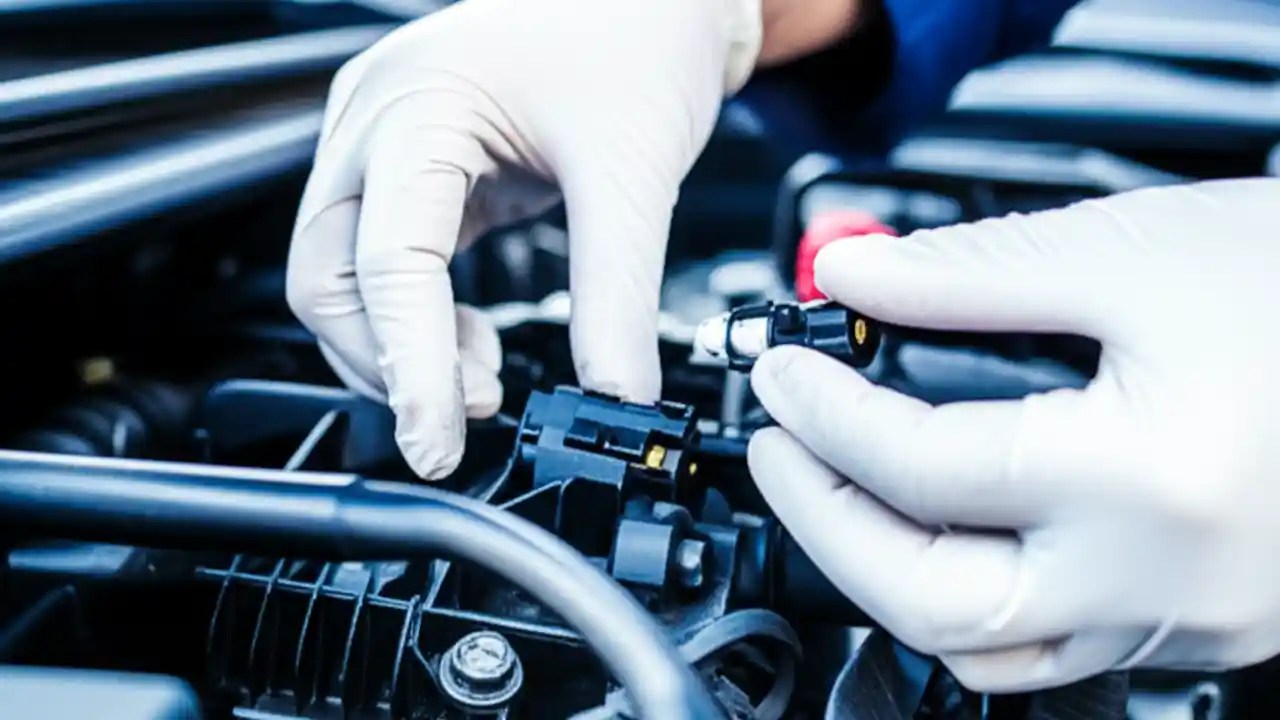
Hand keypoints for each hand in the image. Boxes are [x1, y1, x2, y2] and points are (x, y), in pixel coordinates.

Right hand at [285, 0, 762, 478]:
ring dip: (400, 344)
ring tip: (482, 377)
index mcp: (417, 106)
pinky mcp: (414, 167)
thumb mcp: (633, 171)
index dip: (409, 365)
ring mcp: (385, 142)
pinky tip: (470, 337)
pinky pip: (382, 259)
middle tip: (466, 415)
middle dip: (389, 360)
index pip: (387, 262)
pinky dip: (418, 315)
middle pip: (329, 276)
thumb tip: (614, 395)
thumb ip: (618, 295)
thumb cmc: (635, 34)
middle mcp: (376, 121)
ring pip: (344, 275)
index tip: (439, 441)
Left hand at [748, 178, 1279, 691]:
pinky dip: (974, 601)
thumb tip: (852, 276)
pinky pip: (1053, 649)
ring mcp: (1186, 619)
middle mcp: (1161, 577)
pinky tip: (949, 539)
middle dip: (823, 523)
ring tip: (843, 491)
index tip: (782, 372)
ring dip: (886, 574)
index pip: (916, 467)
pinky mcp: (1204, 627)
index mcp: (1142, 480)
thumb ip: (968, 274)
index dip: (822, 414)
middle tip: (783, 448)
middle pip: (926, 599)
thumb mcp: (1130, 253)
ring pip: (984, 647)